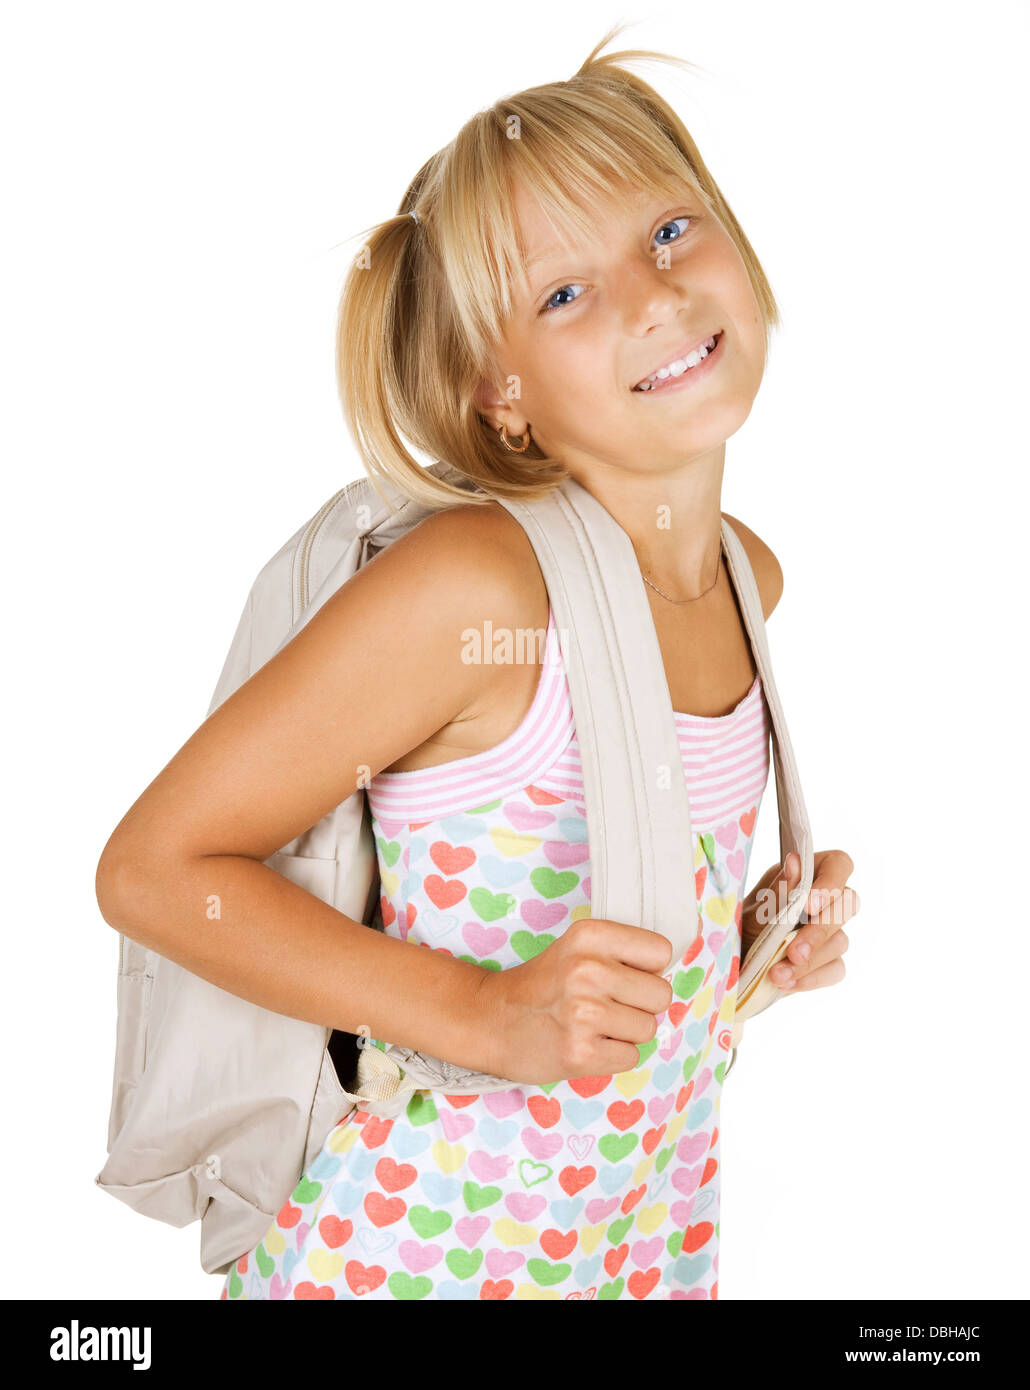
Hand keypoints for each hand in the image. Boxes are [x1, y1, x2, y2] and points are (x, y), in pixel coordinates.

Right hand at [477, 917, 674, 1084]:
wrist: (491, 1021)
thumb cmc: (544, 986)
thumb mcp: (577, 948)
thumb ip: (622, 951)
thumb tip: (674, 966)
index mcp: (589, 936)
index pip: (661, 951)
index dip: (647, 968)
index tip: (623, 975)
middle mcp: (587, 970)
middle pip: (662, 994)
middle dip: (640, 1005)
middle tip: (607, 1005)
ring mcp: (583, 1014)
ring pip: (649, 1029)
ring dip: (626, 1032)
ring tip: (593, 1025)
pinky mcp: (580, 1054)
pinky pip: (631, 1057)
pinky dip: (613, 1056)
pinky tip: (585, 1044)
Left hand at [741, 849, 858, 994]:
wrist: (732, 961)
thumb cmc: (742, 924)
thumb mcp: (754, 908)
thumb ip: (778, 890)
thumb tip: (796, 861)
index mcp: (806, 874)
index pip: (838, 864)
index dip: (831, 882)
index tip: (809, 905)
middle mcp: (824, 900)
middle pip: (848, 904)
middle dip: (819, 931)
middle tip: (794, 952)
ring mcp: (830, 932)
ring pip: (840, 941)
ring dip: (808, 962)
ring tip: (775, 973)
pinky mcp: (829, 961)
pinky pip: (835, 969)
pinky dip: (811, 979)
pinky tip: (786, 982)